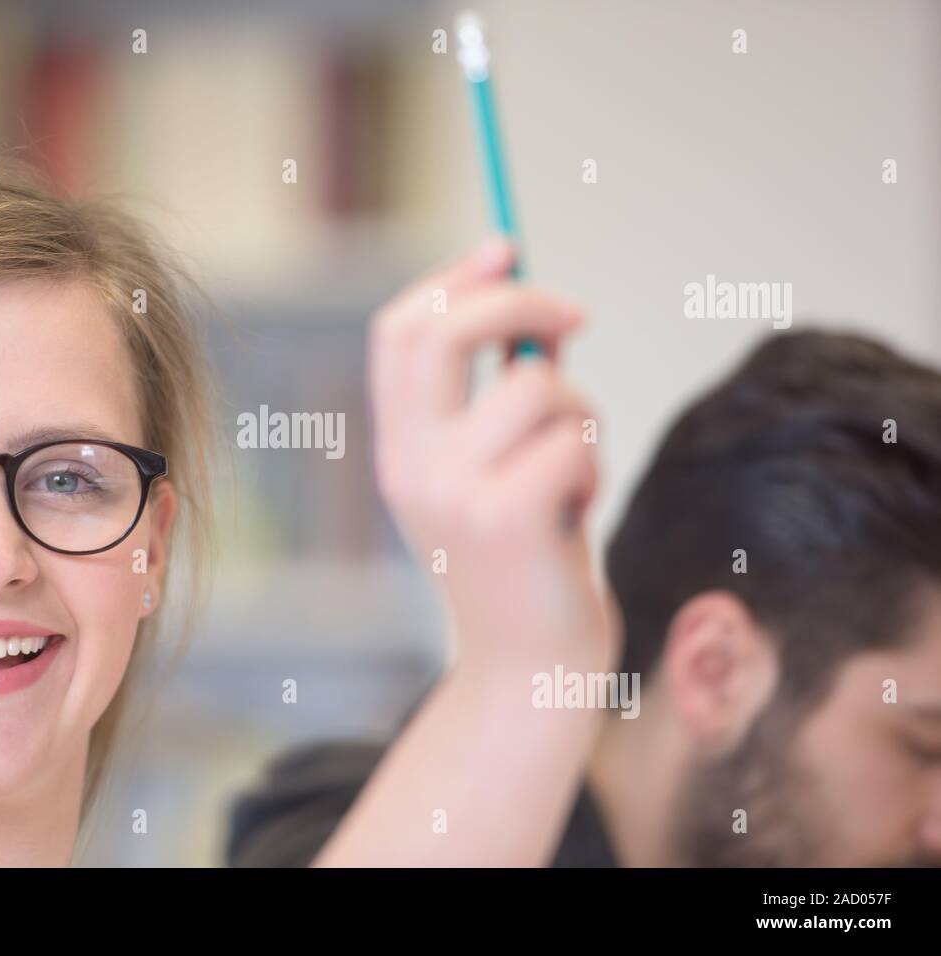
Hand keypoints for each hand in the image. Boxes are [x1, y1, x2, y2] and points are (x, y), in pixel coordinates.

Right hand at [368, 236, 618, 675]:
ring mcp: (452, 492)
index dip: (452, 279)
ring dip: (580, 412)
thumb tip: (545, 316)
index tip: (507, 249)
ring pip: (536, 385)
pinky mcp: (507, 517)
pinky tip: (578, 512)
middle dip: (520, 301)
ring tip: (576, 469)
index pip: (399, 333)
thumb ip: (500, 401)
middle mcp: (410, 466)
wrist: (528, 671)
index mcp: (397, 450)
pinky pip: (574, 438)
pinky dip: (593, 464)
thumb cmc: (524, 563)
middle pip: (445, 332)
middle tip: (576, 316)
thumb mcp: (493, 474)